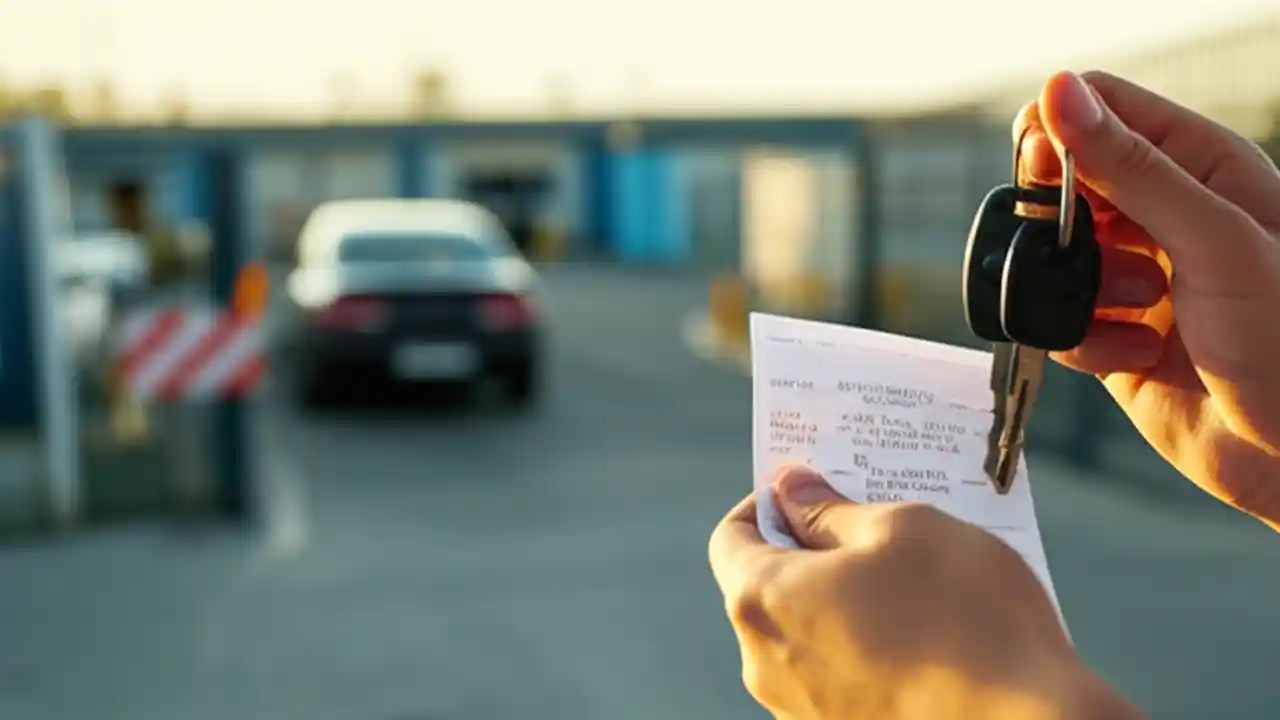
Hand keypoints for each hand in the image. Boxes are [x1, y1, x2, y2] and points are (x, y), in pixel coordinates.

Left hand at [708, 465, 1141, 719]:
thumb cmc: (966, 618)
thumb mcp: (902, 529)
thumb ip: (830, 508)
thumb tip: (788, 488)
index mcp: (763, 600)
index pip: (730, 538)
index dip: (765, 505)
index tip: (811, 490)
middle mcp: (766, 665)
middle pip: (766, 588)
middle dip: (810, 550)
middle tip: (873, 525)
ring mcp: (801, 712)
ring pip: (804, 636)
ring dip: (842, 600)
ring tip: (911, 581)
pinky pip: (837, 676)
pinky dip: (864, 646)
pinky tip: (923, 633)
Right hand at [1016, 71, 1279, 528]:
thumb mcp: (1213, 237)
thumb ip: (1130, 166)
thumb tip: (1058, 93)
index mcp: (1201, 166)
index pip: (1098, 110)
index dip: (1057, 134)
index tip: (1046, 173)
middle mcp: (1165, 215)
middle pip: (1064, 182)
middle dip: (1062, 220)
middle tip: (1097, 250)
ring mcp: (1136, 275)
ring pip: (1054, 254)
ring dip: (1083, 285)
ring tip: (1143, 308)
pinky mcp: (1114, 335)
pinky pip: (1059, 319)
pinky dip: (1085, 338)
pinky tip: (1141, 353)